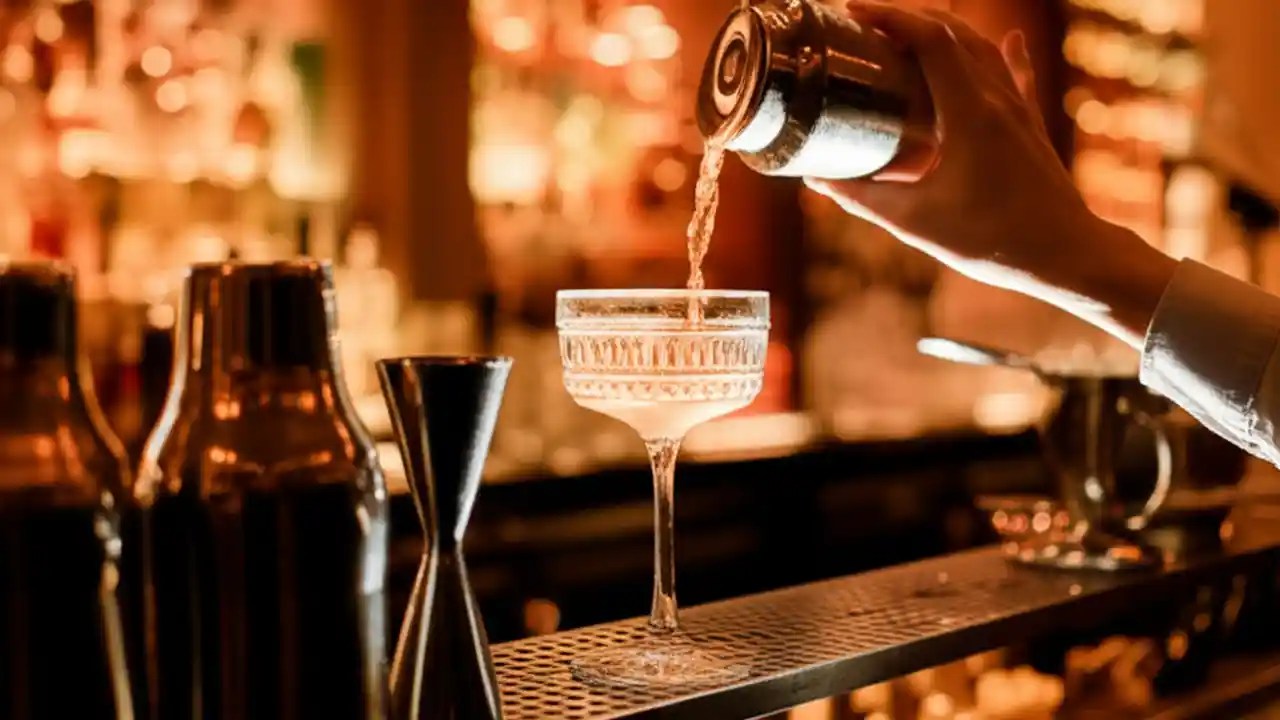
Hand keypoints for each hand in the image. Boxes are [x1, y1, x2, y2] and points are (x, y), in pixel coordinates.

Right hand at [807, 1, 1176, 346]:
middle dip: (909, 19)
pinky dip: (1005, 52)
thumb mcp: (914, 222)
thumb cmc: (991, 241)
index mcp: (969, 112)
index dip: (891, 18)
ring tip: (908, 33)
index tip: (855, 14)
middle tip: (868, 25)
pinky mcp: (1030, 126)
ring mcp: (1018, 109)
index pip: (930, 39)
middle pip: (953, 33)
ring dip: (945, 32)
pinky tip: (1009, 37)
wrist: (1065, 255)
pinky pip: (1016, 76)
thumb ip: (862, 198)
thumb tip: (817, 179)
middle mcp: (996, 99)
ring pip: (982, 48)